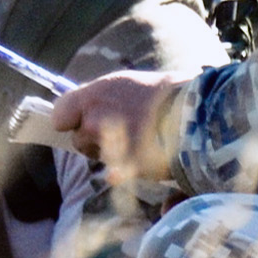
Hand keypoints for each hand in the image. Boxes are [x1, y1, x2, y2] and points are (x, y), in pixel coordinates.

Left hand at [49, 68, 194, 182]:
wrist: (197, 112)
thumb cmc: (167, 93)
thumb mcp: (127, 84)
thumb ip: (100, 99)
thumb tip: (85, 112)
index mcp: (95, 95)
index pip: (59, 113)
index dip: (69, 119)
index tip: (80, 121)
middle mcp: (95, 119)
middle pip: (79, 139)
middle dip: (94, 140)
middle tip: (123, 131)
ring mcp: (108, 145)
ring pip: (97, 157)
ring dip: (110, 154)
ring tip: (139, 142)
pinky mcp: (123, 168)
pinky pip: (113, 174)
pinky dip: (122, 173)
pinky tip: (139, 164)